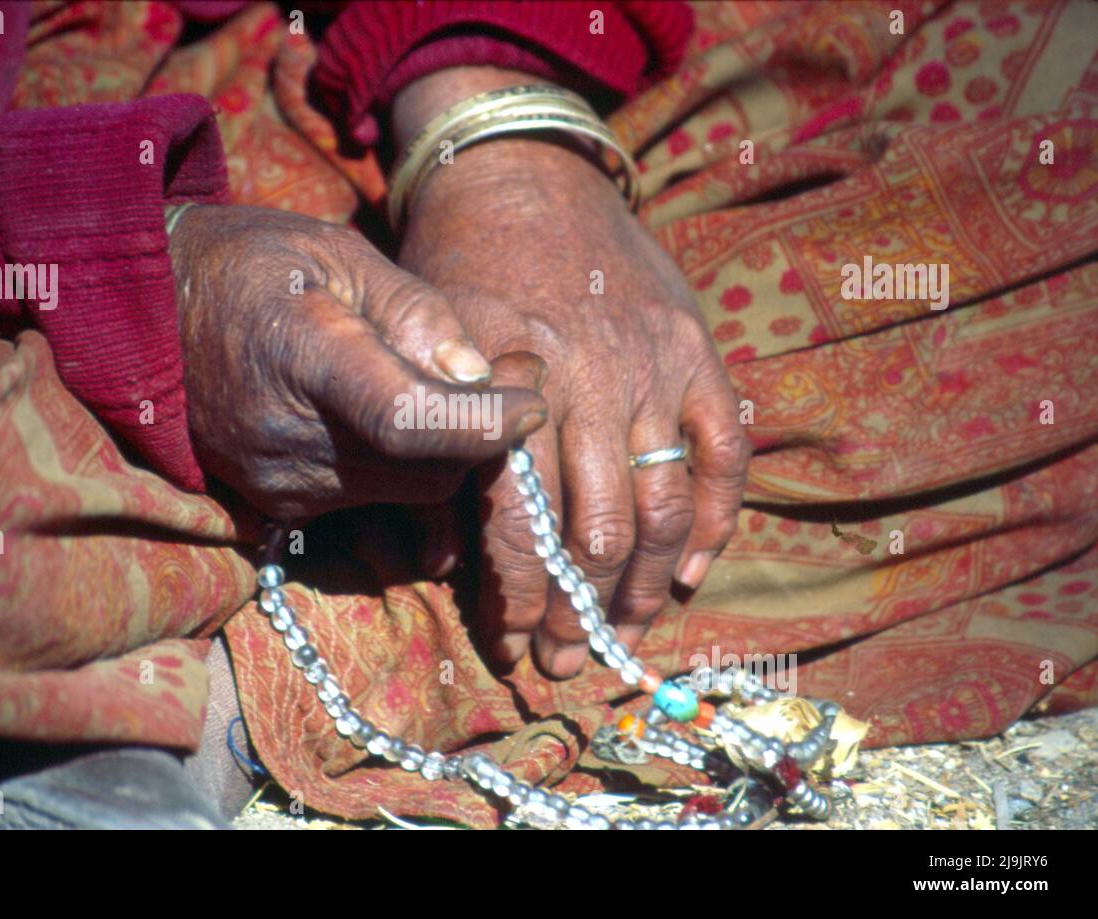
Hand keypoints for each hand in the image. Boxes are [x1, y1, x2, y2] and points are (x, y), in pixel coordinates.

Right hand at [168, 204, 547, 519]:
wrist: (148, 312)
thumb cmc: (252, 265)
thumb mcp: (341, 255)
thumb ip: (418, 315)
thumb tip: (486, 381)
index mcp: (299, 355)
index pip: (410, 420)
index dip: (486, 422)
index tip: (534, 398)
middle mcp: (284, 436)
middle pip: (428, 467)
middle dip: (484, 434)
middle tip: (514, 377)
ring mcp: (278, 482)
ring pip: (412, 491)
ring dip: (449, 451)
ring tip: (455, 388)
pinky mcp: (279, 507)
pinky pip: (377, 498)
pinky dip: (407, 465)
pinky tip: (403, 416)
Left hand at [394, 70, 750, 678]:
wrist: (524, 173)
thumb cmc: (458, 268)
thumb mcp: (427, 351)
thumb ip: (440, 445)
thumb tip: (443, 556)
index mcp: (516, 387)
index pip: (525, 522)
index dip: (519, 597)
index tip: (511, 645)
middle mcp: (591, 384)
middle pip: (598, 533)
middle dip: (579, 612)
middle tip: (564, 660)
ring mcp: (656, 368)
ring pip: (664, 507)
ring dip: (649, 587)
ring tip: (626, 636)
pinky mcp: (698, 351)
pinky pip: (725, 453)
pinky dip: (715, 520)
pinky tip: (692, 572)